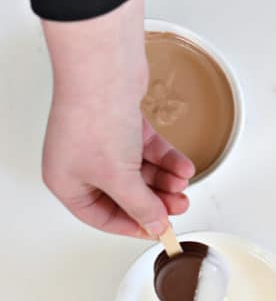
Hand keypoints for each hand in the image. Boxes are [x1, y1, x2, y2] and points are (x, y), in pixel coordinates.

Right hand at [40, 0, 194, 237]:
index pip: (100, 216)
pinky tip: (185, 167)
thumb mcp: (119, 177)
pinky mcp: (123, 122)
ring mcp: (102, 140)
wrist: (105, 71)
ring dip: (165, 179)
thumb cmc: (95, 120)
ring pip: (139, 170)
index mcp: (66, 181)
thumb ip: (140, 205)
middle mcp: (81, 162)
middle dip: (155, 200)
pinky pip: (148, 148)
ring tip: (185, 185)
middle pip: (124, 192)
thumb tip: (154, 225)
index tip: (157, 229)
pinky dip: (167, 157)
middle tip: (180, 206)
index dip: (131, 225)